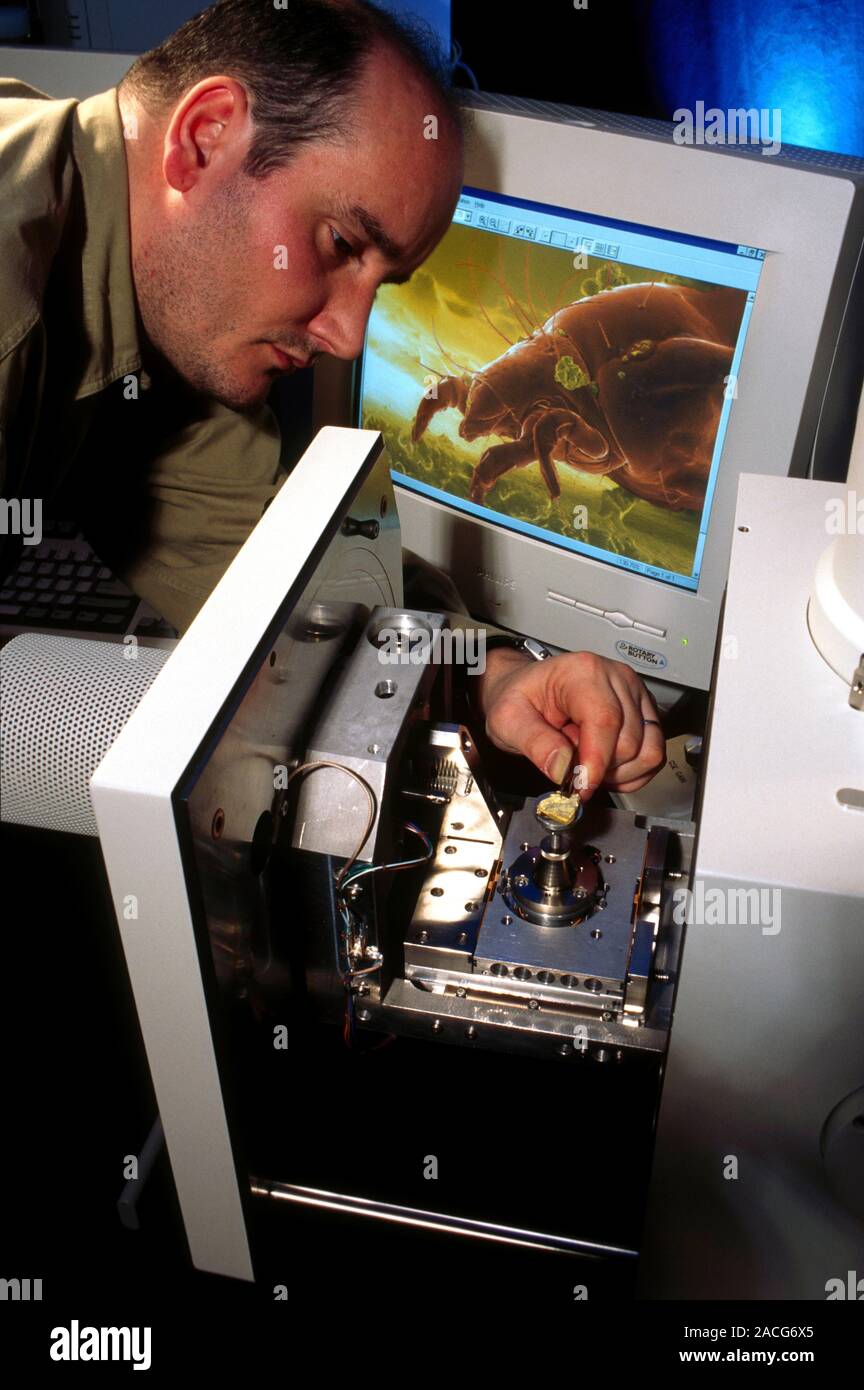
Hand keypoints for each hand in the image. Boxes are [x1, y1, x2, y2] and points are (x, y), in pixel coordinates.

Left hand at [475, 648, 665, 798]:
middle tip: (569, 761)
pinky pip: (653, 756)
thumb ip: (533, 742)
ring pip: (647, 753)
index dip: (596, 762)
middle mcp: (617, 679)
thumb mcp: (507, 719)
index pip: (605, 721)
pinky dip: (631, 773)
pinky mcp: (646, 713)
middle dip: (599, 768)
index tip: (580, 787)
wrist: (529, 690)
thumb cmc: (521, 698)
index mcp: (583, 672)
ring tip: (586, 759)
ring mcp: (636, 695)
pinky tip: (604, 765)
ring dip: (618, 773)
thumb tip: (562, 768)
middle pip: (628, 743)